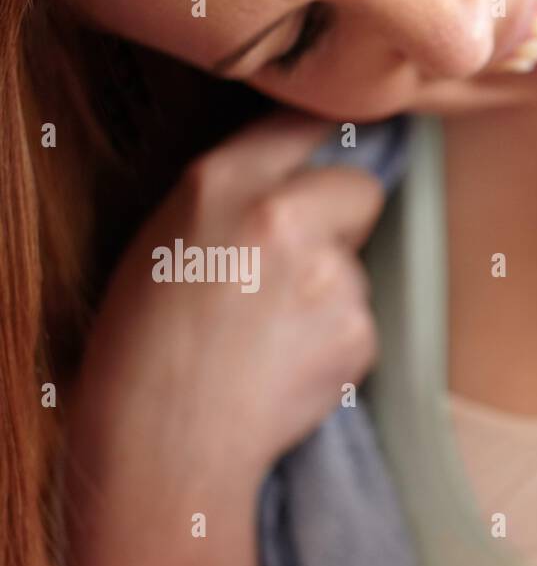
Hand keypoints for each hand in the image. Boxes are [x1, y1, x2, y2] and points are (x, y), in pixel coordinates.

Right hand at [71, 112, 384, 479]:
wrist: (167, 439)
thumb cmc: (146, 348)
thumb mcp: (164, 242)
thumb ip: (232, 202)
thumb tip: (296, 187)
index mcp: (222, 182)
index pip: (301, 126)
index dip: (319, 150)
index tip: (328, 160)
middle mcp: (285, 215)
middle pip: (360, 190)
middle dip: (345, 220)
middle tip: (301, 266)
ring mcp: (330, 274)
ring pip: (358, 268)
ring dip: (332, 294)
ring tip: (272, 338)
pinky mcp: (359, 330)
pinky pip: (361, 323)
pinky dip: (336, 344)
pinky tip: (290, 367)